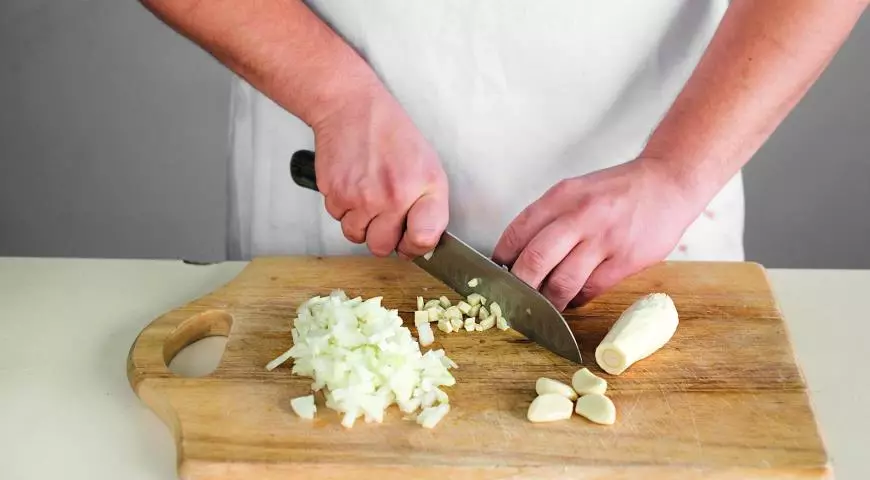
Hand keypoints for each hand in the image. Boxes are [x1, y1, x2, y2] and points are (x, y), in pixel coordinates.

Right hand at [312, 86, 448, 258]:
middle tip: (384, 213)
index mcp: (423, 188)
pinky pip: (338, 218)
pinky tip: (352, 183)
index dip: (415, 245)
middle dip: (382, 235)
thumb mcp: (428, 166)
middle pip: (382, 247)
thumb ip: (430, 207)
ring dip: (360, 222)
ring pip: (356, 236)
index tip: (410, 238)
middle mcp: (393, 196)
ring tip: (367, 194)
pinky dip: (343, 207)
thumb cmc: (392, 135)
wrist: (352, 109)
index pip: (423, 240)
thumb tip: (421, 242)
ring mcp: (361, 197)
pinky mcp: (335, 193)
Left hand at [492, 158, 701, 309]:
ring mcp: (605, 239)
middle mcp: (581, 216)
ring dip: (547, 301)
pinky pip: (591, 289)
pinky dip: (576, 300)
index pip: (517, 232)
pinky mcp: (626, 260)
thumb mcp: (576, 191)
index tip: (498, 275)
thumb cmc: (617, 192)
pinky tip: (572, 300)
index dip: (502, 261)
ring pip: (562, 282)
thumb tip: (516, 255)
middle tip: (514, 299)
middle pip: (535, 261)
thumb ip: (548, 219)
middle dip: (519, 287)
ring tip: (543, 306)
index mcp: (562, 196)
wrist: (668, 184)